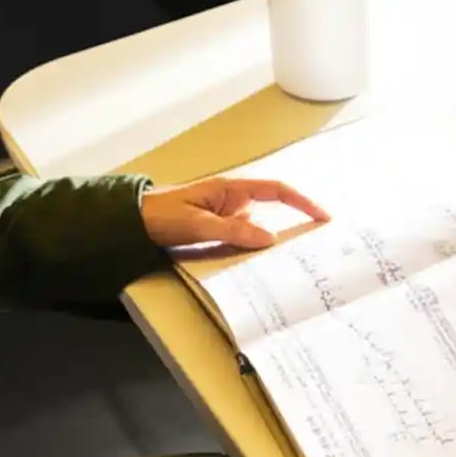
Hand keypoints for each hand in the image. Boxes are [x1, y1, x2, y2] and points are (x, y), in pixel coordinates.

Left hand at [140, 177, 329, 248]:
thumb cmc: (161, 213)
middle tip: (312, 247)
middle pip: (272, 212)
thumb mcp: (197, 223)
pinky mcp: (218, 231)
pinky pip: (243, 240)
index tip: (322, 216)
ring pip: (257, 230)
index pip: (276, 190)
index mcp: (231, 189)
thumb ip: (232, 230)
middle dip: (292, 227)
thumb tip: (268, 238)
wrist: (133, 221)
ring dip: (269, 244)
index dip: (302, 201)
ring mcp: (226, 216)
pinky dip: (252, 251)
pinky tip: (258, 267)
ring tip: (288, 263)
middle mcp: (232, 201)